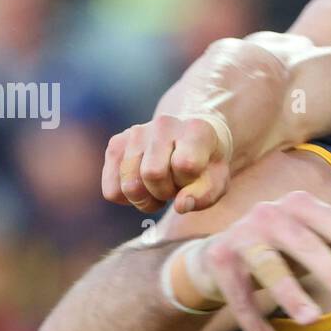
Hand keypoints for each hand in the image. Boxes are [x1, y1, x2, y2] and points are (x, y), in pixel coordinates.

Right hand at [103, 114, 231, 214]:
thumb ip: (204, 195)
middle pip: (152, 175)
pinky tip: (143, 186)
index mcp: (196, 130)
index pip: (185, 165)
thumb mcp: (218, 181)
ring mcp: (136, 132)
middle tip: (175, 188)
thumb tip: (180, 205)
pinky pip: (112, 190)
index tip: (193, 178)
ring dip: (146, 199)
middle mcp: (164, 124)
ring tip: (160, 188)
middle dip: (165, 192)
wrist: (189, 140)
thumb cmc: (206, 165)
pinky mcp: (115, 145)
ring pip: (129, 186)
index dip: (189, 183)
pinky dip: (127, 199)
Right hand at [181, 191, 330, 330]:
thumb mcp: (322, 240)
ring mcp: (241, 235)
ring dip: (290, 294)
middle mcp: (269, 213)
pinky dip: (254, 323)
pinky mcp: (219, 260)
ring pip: (267, 266)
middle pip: (301, 242)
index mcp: (300, 204)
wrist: (218, 257)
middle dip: (327, 268)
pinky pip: (238, 293)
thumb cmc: (284, 247)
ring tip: (313, 321)